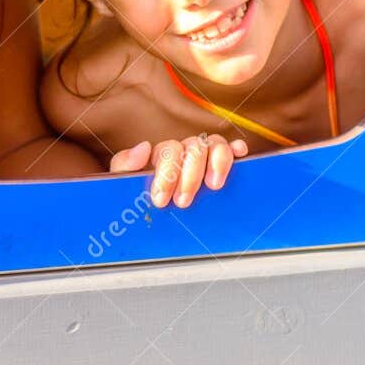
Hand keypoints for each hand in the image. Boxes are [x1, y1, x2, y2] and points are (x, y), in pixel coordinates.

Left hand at [109, 134, 250, 208]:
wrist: (152, 220)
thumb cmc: (140, 199)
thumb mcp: (124, 183)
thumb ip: (125, 165)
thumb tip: (143, 147)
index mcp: (163, 154)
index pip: (169, 150)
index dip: (166, 173)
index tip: (160, 199)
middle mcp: (185, 151)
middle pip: (194, 147)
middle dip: (190, 176)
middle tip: (183, 202)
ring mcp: (204, 156)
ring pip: (215, 144)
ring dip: (217, 162)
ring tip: (214, 186)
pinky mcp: (221, 166)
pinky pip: (232, 149)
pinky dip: (236, 150)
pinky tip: (240, 155)